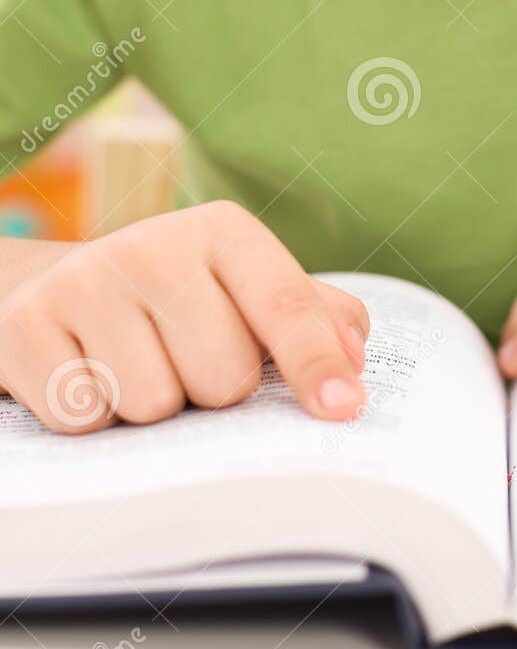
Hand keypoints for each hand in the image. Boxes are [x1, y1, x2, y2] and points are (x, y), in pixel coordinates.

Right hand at [0, 201, 368, 434]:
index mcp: (223, 230)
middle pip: (223, 377)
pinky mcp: (27, 325)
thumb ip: (313, 316)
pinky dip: (93, 416)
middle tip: (184, 360)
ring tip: (134, 365)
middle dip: (212, 391)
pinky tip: (88, 376)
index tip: (342, 409)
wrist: (60, 288)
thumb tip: (352, 356)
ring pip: (154, 405)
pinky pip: (86, 418)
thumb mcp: (246, 290)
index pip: (285, 306)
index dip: (316, 363)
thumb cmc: (178, 301)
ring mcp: (86, 281)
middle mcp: (154, 243)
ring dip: (150, 407)